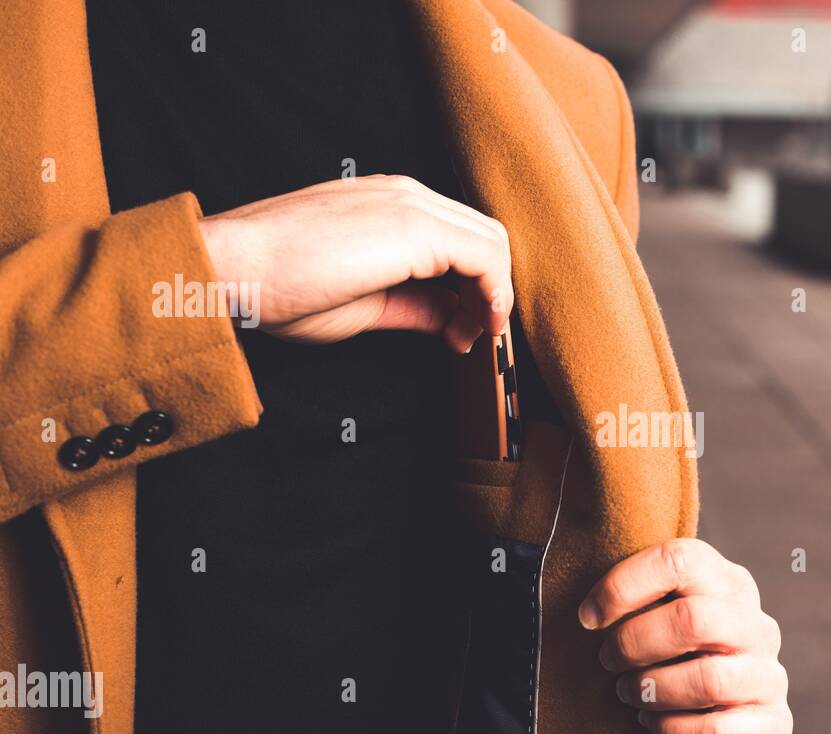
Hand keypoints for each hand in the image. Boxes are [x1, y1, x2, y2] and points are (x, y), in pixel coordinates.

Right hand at [196, 174, 511, 348]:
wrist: (230, 268)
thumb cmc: (276, 284)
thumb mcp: (365, 302)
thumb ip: (416, 305)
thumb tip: (453, 318)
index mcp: (389, 204)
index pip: (460, 235)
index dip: (477, 286)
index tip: (463, 330)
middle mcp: (405, 196)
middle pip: (484, 235)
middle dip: (492, 291)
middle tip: (476, 336)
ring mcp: (410, 206)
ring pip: (491, 242)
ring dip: (496, 295)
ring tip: (477, 336)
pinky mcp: (413, 227)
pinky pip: (485, 256)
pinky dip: (494, 293)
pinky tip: (479, 325)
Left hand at [580, 539, 791, 733]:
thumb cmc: (665, 665)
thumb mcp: (652, 622)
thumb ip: (629, 602)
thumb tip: (586, 610)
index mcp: (728, 584)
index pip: (680, 560)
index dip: (624, 585)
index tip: (587, 618)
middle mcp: (757, 625)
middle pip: (695, 618)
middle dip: (635, 643)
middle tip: (608, 661)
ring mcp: (771, 676)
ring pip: (708, 679)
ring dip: (653, 690)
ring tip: (630, 695)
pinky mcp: (774, 727)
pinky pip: (717, 733)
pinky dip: (672, 732)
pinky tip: (655, 726)